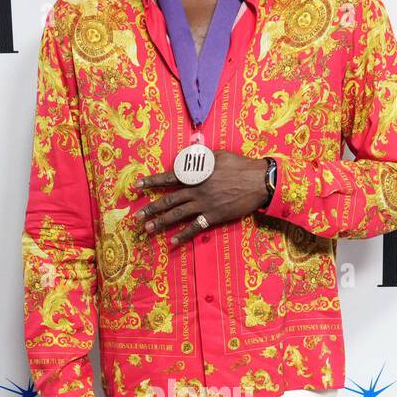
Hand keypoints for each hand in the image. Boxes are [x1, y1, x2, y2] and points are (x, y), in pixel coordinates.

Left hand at [135, 151, 269, 246]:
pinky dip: (184, 235)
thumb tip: (187, 158)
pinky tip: (173, 241)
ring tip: (147, 229)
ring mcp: (204, 204)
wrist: (260, 181)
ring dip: (161, 222)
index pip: (168, 178)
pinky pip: (195, 227)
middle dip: (151, 208)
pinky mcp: (214, 216)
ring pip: (178, 214)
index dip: (151, 182)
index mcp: (196, 174)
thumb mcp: (218, 155)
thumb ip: (200, 158)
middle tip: (137, 216)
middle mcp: (196, 190)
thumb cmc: (241, 166)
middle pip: (169, 200)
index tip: (137, 186)